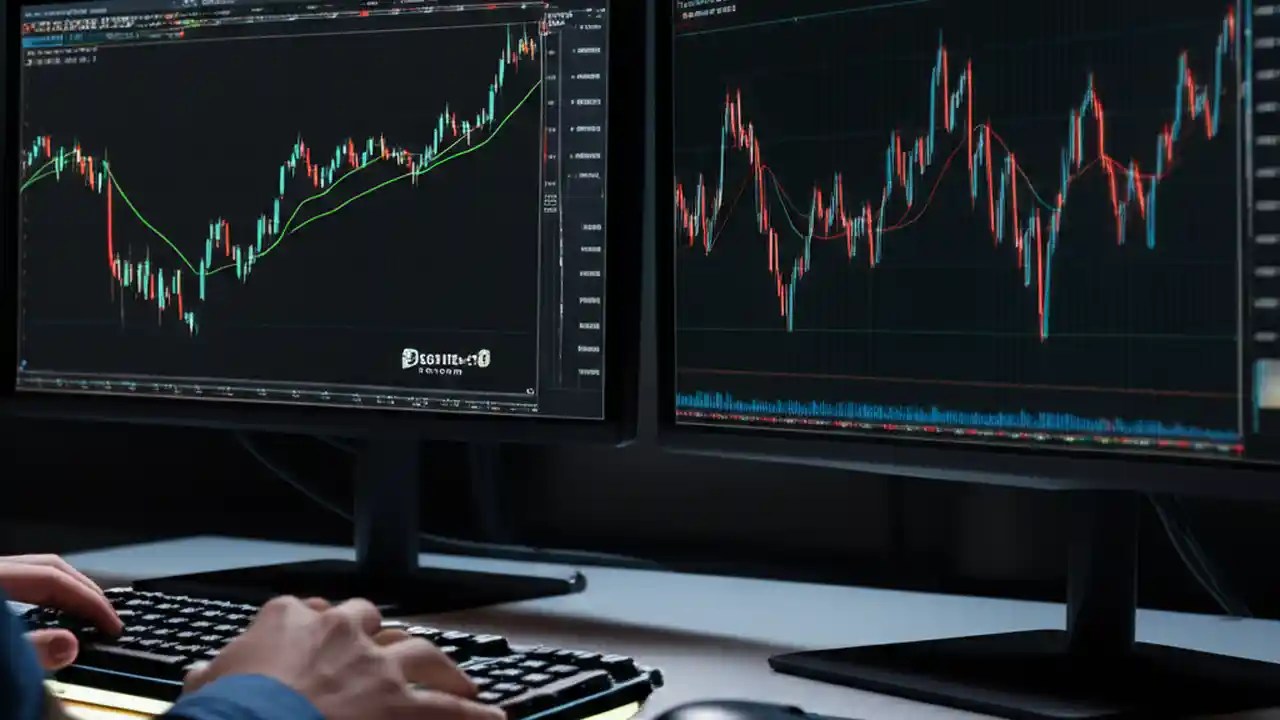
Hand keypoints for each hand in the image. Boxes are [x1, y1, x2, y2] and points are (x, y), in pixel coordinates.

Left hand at [0, 554, 122, 670]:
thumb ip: (26, 649)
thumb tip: (68, 646)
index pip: (51, 579)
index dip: (88, 601)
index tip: (112, 626)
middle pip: (48, 568)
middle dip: (84, 592)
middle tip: (107, 619)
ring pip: (34, 572)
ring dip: (66, 593)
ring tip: (86, 617)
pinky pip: (19, 585)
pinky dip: (42, 599)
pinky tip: (48, 618)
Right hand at [183, 596, 502, 719]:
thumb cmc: (223, 717)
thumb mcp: (203, 688)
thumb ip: (211, 675)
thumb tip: (200, 675)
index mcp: (286, 623)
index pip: (306, 613)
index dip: (318, 625)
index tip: (323, 638)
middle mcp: (338, 632)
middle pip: (370, 621)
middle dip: (382, 637)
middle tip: (393, 654)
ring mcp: (375, 666)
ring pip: (421, 653)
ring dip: (441, 668)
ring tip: (458, 682)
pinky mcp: (402, 703)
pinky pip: (449, 709)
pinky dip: (473, 715)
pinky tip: (492, 719)